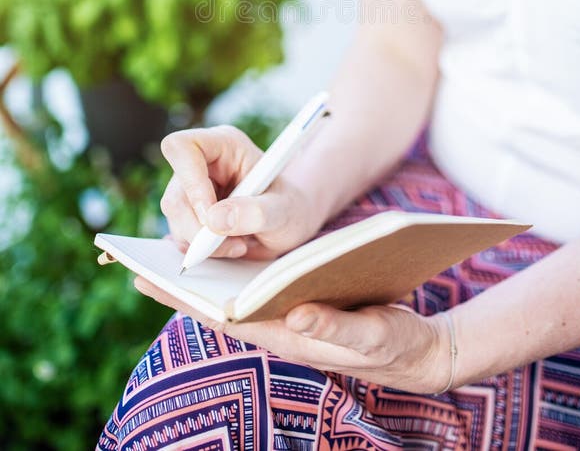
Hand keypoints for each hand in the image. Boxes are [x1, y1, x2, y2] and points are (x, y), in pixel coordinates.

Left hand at [133, 277, 450, 393]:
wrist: (413, 351)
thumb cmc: (392, 344)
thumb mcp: (371, 335)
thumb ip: (336, 327)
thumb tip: (295, 313)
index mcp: (290, 336)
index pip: (226, 318)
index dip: (185, 298)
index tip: (144, 278)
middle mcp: (281, 327)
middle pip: (222, 306)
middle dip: (183, 285)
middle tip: (142, 262)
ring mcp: (288, 317)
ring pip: (236, 297)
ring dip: (206, 278)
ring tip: (174, 252)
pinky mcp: (300, 307)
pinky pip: (258, 290)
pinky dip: (235, 274)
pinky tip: (226, 255)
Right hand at [159, 125, 321, 260]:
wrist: (292, 224)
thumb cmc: (292, 207)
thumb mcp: (284, 210)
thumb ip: (255, 212)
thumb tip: (216, 220)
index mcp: (225, 145)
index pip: (183, 148)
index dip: (190, 182)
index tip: (211, 215)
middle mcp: (203, 163)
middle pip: (174, 194)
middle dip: (199, 227)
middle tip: (233, 243)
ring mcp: (193, 189)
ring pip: (174, 219)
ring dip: (203, 242)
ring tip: (240, 244)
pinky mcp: (190, 213)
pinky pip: (180, 235)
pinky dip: (202, 249)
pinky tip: (229, 246)